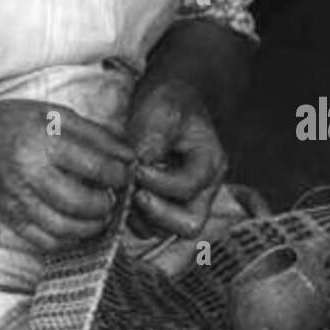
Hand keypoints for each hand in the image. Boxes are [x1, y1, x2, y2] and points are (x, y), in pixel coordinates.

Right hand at [0, 99, 133, 253]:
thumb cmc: (12, 123)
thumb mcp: (53, 113)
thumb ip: (94, 133)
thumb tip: (128, 155)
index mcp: (43, 141)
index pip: (95, 167)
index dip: (119, 174)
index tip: (125, 172)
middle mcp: (29, 174)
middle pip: (82, 203)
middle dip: (107, 204)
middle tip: (113, 196)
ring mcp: (18, 201)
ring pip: (66, 228)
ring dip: (92, 226)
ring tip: (100, 213)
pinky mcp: (11, 219)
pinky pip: (46, 241)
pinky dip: (69, 239)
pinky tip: (77, 226)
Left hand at [126, 81, 226, 240]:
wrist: (164, 99)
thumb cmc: (168, 101)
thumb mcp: (163, 110)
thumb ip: (154, 138)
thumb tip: (139, 168)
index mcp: (210, 164)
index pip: (188, 188)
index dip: (160, 183)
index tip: (136, 167)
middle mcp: (203, 190)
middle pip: (189, 224)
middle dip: (157, 214)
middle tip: (132, 194)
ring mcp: (184, 201)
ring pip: (167, 231)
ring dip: (142, 218)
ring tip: (122, 192)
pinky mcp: (164, 206)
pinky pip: (151, 227)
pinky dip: (134, 218)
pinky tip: (119, 197)